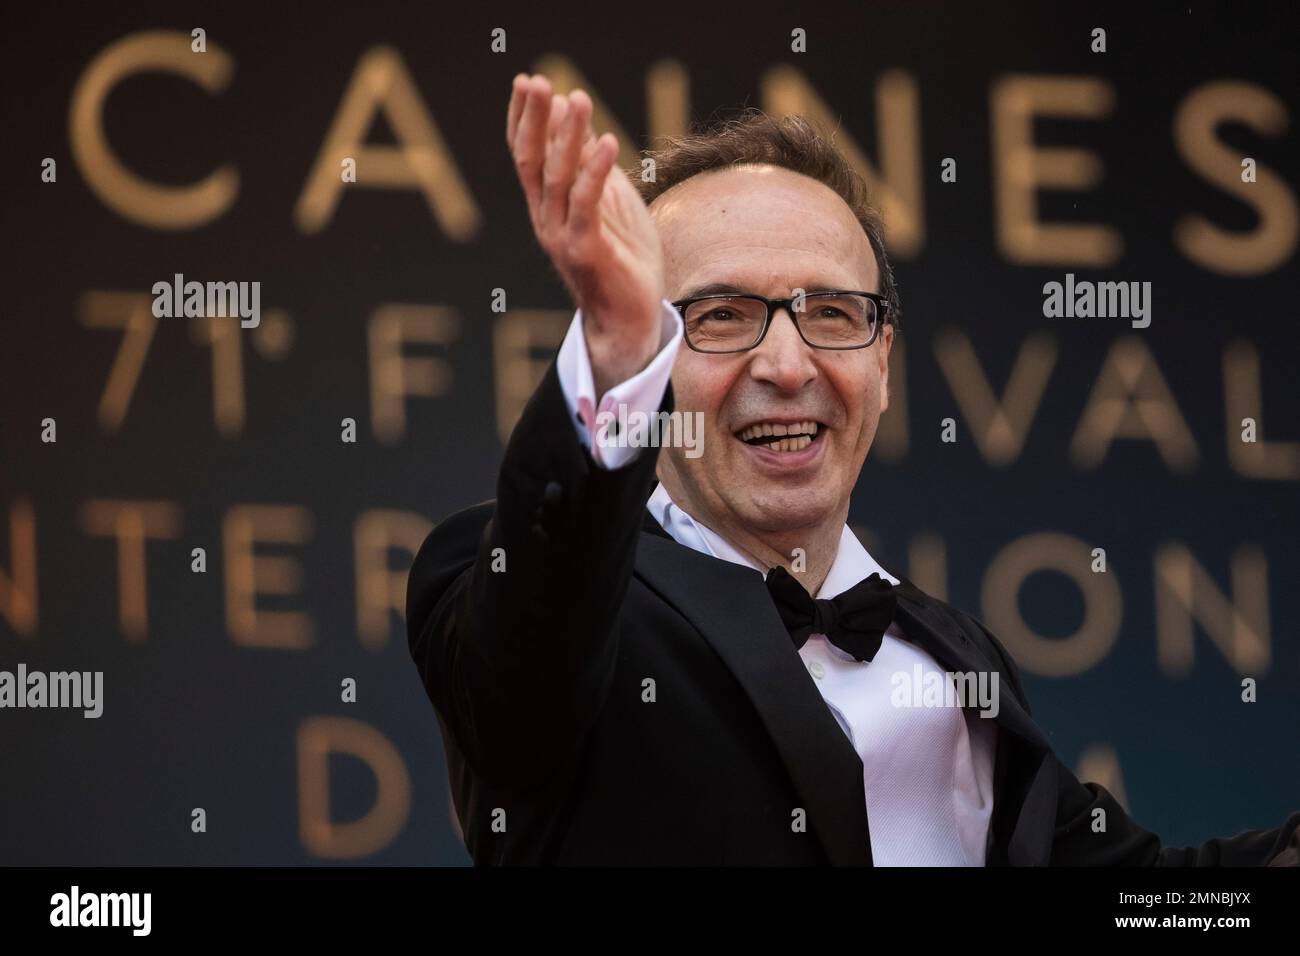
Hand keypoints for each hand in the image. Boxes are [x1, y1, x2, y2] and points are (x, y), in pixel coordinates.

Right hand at [506, 74, 665, 396]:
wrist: (630, 319)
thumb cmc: (623, 259)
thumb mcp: (609, 201)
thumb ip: (592, 165)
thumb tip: (579, 118)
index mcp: (547, 207)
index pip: (526, 156)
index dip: (523, 118)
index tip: (525, 81)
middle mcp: (546, 219)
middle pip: (532, 161)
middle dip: (534, 119)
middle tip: (538, 80)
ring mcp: (562, 236)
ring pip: (558, 178)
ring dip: (567, 137)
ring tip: (578, 99)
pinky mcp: (586, 250)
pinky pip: (587, 204)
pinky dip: (596, 172)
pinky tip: (609, 141)